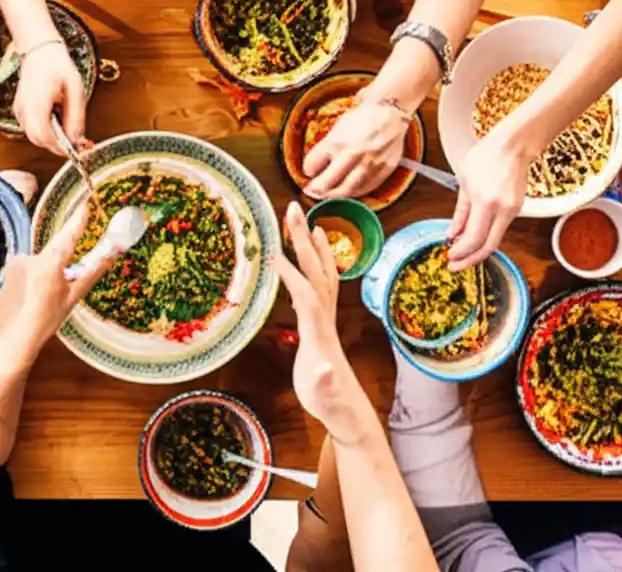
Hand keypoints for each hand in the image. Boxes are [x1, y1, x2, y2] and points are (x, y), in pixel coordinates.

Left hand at [0, 205, 116, 358]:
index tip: (86, 203)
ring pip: (42, 262)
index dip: (79, 218)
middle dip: (63, 266)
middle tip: (59, 293)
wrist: (12, 340)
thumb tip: (111, 254)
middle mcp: (32, 256)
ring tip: (43, 301)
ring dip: (47, 274)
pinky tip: (30, 299)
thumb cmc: (45, 321)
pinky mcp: (9, 269)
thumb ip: (92, 272)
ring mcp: (18, 262)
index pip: (69, 234)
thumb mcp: (73, 297)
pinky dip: (34, 279)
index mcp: (50, 262)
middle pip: (56, 252)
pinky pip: (28, 268)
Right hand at [12, 41, 87, 154]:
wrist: (39, 51)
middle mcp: (24, 109)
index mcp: (37, 102)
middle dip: (57, 145)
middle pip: (38, 140)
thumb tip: (78, 140)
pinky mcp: (19, 111)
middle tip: (75, 141)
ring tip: (65, 125)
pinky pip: (32, 129)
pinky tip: (55, 118)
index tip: (76, 149)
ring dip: (51, 138)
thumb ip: (76, 117)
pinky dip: (45, 130)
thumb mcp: (76, 90)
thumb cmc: (57, 66)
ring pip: (34, 136)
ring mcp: (19, 111)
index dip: (60, 147)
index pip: (44, 136)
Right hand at [274, 201, 360, 442]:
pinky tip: (311, 260)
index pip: (305, 295)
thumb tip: (324, 368)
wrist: (348, 412)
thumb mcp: (324, 395)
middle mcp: (326, 319)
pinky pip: (321, 287)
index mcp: (320, 332)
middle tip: (292, 209)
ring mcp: (326, 320)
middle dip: (303, 241)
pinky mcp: (323, 324)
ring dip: (316, 248)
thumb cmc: (331, 404)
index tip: (273, 254)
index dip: (290, 275)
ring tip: (311, 222)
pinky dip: (317, 267)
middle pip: (316, 272)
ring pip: (323, 275)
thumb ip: (323, 381)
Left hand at [303, 91, 409, 199]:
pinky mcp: (383, 170)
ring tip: (326, 196)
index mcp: (336, 142)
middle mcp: (352, 154)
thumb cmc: (361, 120)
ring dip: (333, 196)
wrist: (389, 114)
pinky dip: (353, 194)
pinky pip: (365, 188)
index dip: (308, 170)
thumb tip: (314, 169)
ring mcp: (369, 164)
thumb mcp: (337, 129)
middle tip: (311, 191)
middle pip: (327, 183)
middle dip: (316, 190)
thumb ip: (326, 149)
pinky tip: (346, 192)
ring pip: (346, 190)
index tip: (309, 172)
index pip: (313, 165)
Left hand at [446, 131, 530, 270]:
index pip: (474, 238)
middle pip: (488, 247)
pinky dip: (485, 237)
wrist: (513, 145)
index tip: (449, 256)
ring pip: (495, 240)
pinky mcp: (517, 209)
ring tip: (460, 253)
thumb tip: (452, 234)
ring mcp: (513, 210)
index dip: (461, 252)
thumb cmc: (486, 157)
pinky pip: (500, 229)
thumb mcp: (464, 183)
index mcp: (486, 202)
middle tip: (454, 266)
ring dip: (477, 250)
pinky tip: (472, 238)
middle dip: (469, 260)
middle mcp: (503, 210)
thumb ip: (459, 213)